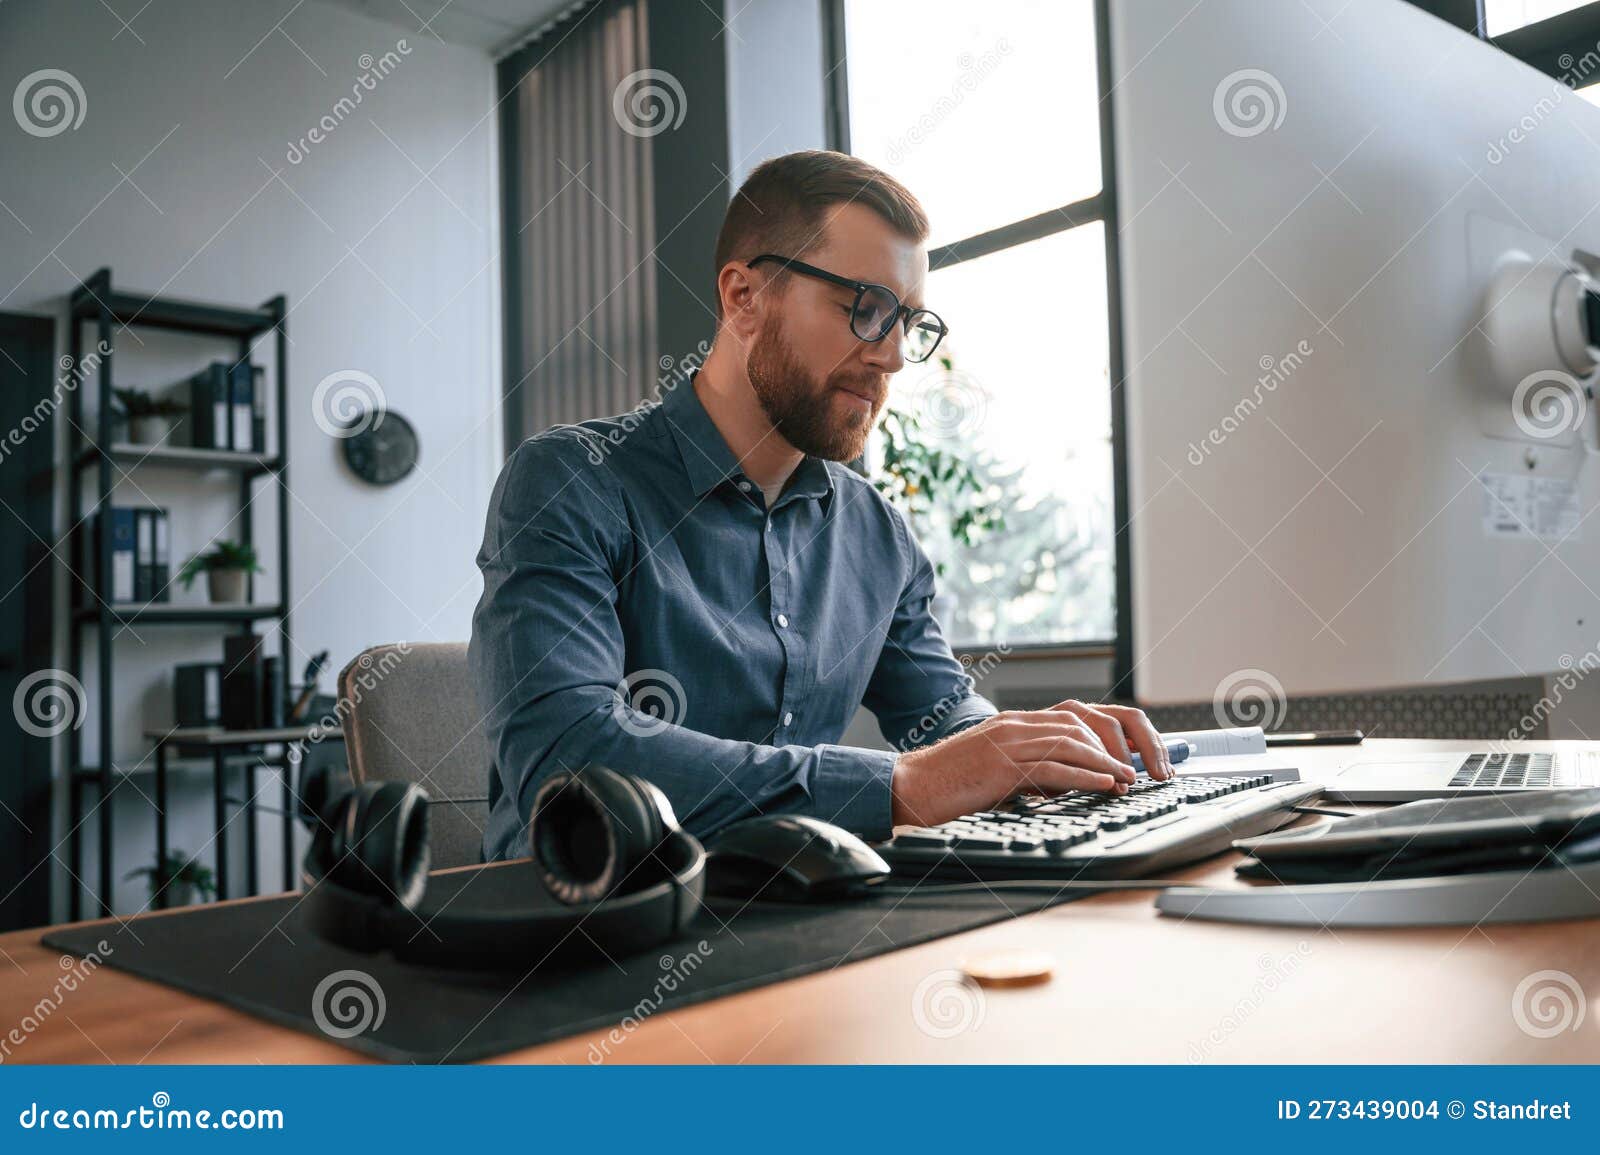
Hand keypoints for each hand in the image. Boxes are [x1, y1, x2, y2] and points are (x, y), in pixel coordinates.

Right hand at [889, 700, 1171, 828]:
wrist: (913, 787)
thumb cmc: (951, 783)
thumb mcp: (997, 769)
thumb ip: (1031, 768)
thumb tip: (1068, 780)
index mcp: (1014, 723)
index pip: (1073, 717)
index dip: (1105, 736)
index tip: (1125, 758)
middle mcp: (1014, 725)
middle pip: (1079, 723)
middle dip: (1114, 746)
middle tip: (1135, 770)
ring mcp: (1007, 742)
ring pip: (1071, 742)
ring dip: (1106, 762)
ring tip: (1127, 780)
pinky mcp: (1001, 765)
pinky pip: (1053, 766)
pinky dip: (1085, 774)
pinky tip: (1104, 784)